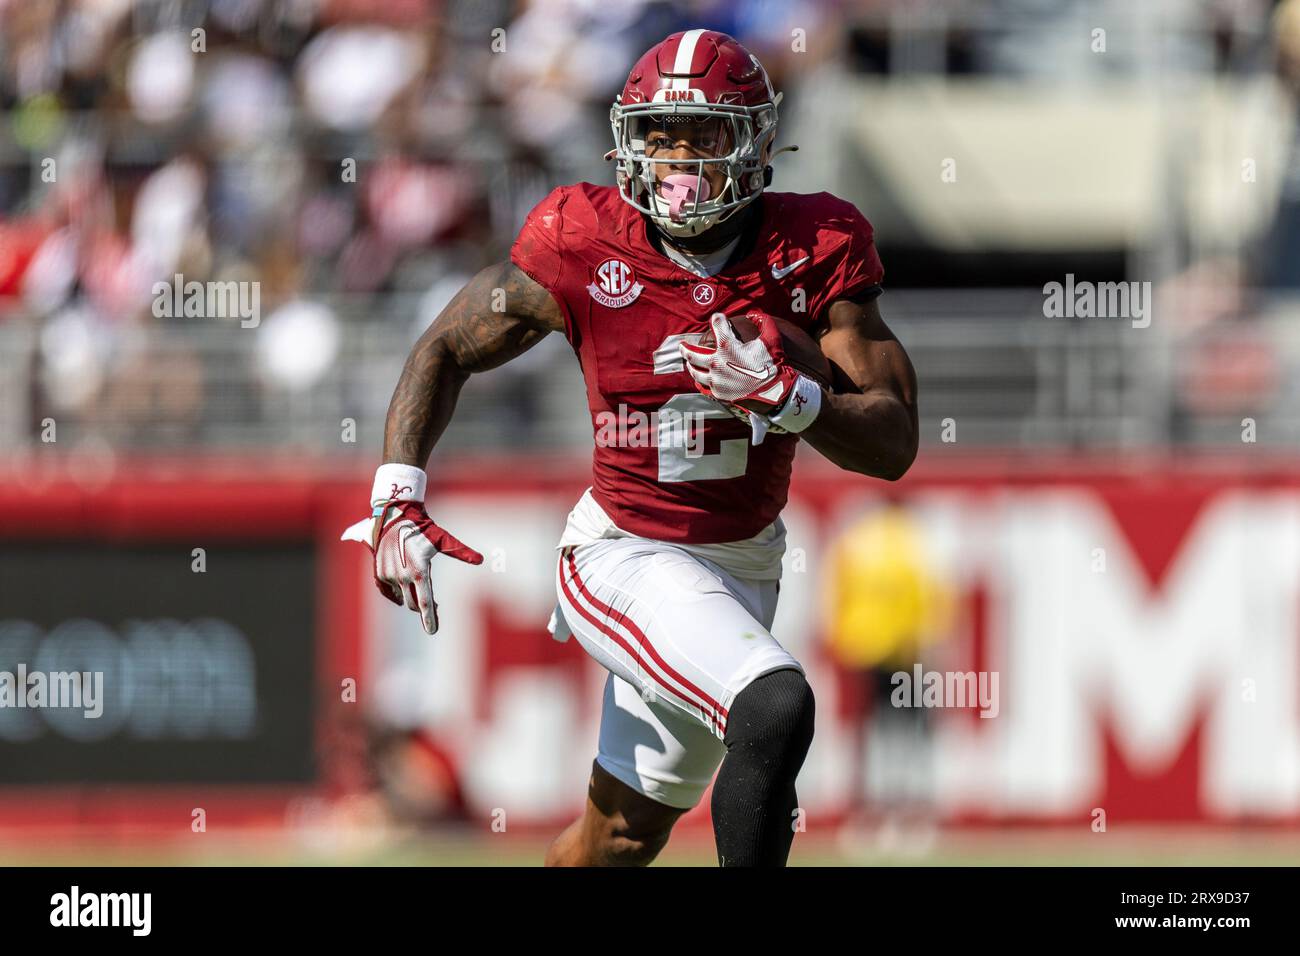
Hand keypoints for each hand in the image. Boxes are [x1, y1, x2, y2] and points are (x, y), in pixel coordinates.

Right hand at [342, 472, 482, 634]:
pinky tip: (404, 589)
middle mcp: (402, 577)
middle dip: (424, 608)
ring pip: (402, 598)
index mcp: (419, 571)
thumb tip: (481, 560)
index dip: (430, 619)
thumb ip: (461, 551)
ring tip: (420, 588)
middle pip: (414, 604)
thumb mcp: (443, 539)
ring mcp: (389, 576)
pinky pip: (389, 593)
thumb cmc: (422, 529)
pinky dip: (397, 594)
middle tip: (435, 606)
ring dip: (411, 598)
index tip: (433, 631)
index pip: (425, 602)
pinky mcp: (379, 574)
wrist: (394, 517)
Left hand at [679, 312, 800, 412]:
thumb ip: (764, 322)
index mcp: (727, 346)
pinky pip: (703, 386)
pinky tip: (700, 379)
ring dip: (690, 365)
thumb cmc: (771, 364)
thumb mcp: (771, 339)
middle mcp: (716, 362)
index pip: (716, 324)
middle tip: (682, 345)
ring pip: (695, 372)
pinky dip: (700, 381)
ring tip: (688, 363)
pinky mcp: (718, 392)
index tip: (718, 319)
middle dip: (684, 348)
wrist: (772, 391)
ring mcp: (715, 379)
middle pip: (692, 354)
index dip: (717, 319)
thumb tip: (755, 315)